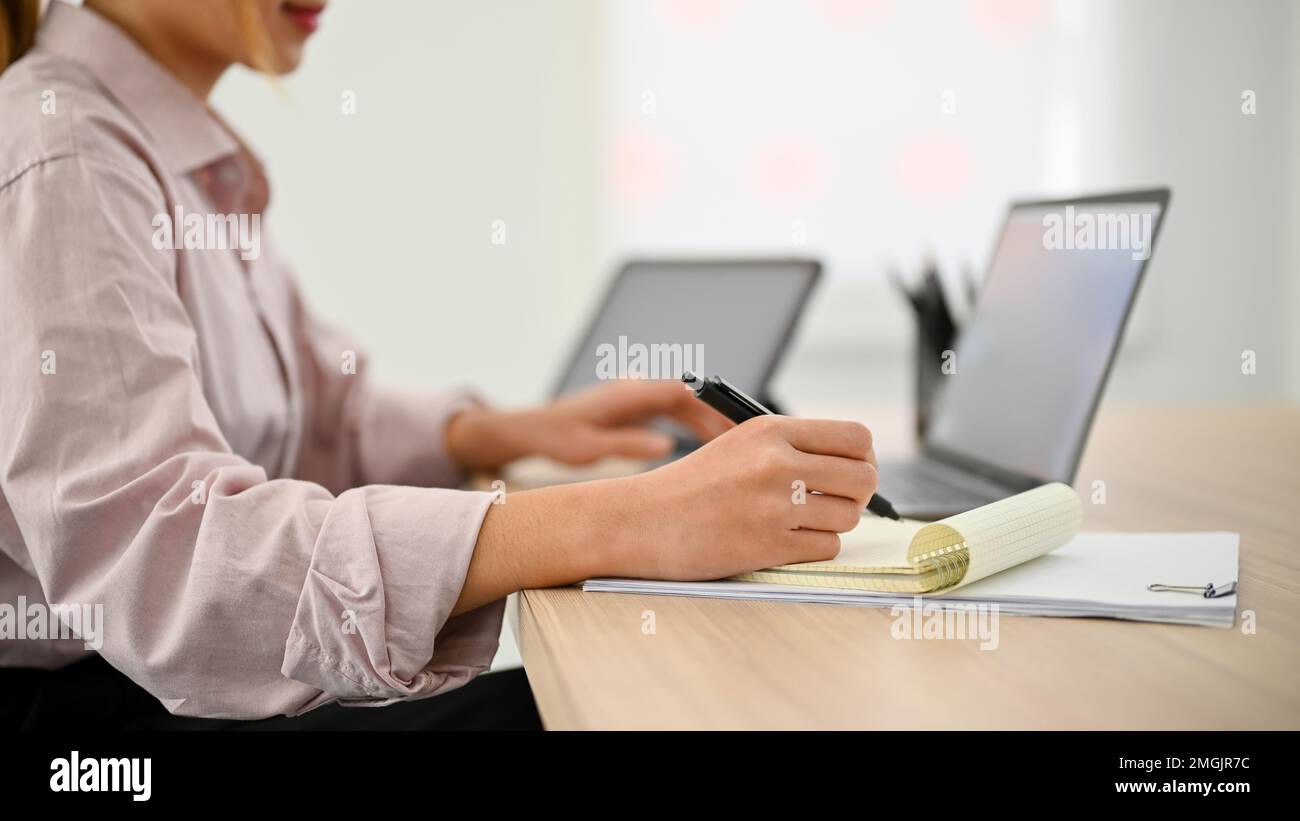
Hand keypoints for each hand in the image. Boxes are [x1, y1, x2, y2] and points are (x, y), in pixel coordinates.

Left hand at [445, 379, 732, 471]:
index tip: (735, 420)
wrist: (530, 428)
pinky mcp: (634, 408)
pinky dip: (692, 426)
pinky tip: (708, 446)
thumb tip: (667, 447)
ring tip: (734, 446)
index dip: (712, 403)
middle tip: (746, 439)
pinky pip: (672, 413)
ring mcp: (636, 396)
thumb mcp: (587, 449)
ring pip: (683, 405)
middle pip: (689, 397)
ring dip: (707, 422)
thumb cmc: (555, 438)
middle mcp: (635, 389)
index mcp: (627, 393)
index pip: (681, 390)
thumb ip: (627, 446)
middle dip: (718, 415)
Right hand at [454, 414, 877, 613]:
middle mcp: (777, 463)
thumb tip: (855, 462)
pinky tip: (785, 540)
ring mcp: (774, 505)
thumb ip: (791, 446)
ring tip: (801, 522)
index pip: (856, 437)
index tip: (850, 470)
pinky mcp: (769, 545)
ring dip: (833, 523)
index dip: (862, 457)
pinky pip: (827, 547)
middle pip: (862, 477)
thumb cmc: (690, 486)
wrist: (640, 521)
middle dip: (857, 494)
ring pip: (848, 516)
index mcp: (771, 430)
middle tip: (836, 501)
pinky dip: (813, 548)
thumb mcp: (738, 445)